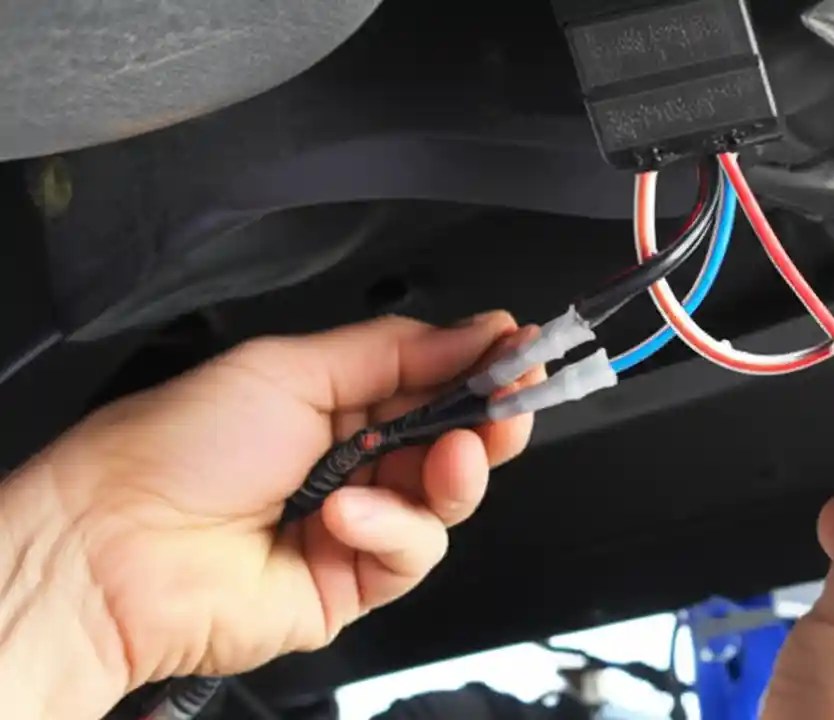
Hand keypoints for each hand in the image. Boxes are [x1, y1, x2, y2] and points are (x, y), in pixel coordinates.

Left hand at [0, 313, 540, 718]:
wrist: (113, 548)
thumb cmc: (176, 447)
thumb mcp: (292, 368)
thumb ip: (396, 352)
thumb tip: (475, 333)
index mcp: (337, 398)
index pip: (435, 376)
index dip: (484, 365)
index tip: (522, 350)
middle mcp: (355, 458)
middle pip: (456, 438)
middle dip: (492, 417)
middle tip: (515, 399)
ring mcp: (359, 522)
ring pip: (450, 498)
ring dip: (455, 474)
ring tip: (442, 457)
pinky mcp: (357, 581)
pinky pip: (414, 552)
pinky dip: (392, 531)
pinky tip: (347, 516)